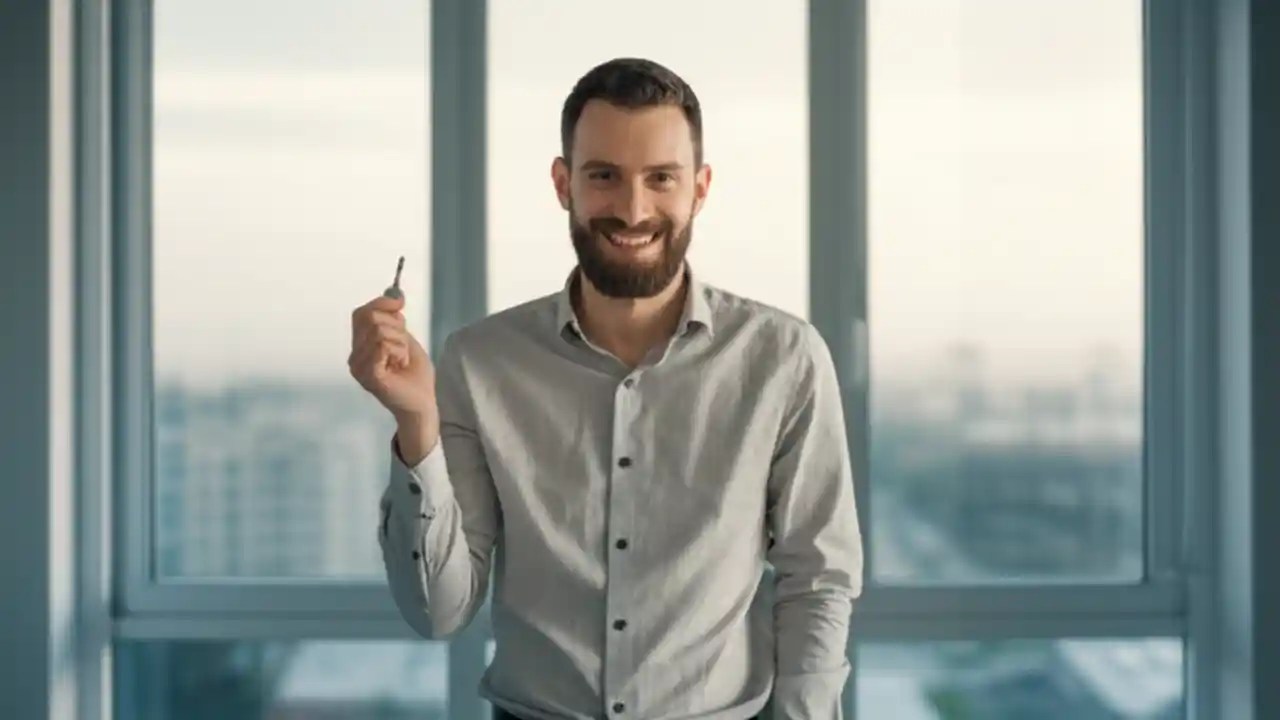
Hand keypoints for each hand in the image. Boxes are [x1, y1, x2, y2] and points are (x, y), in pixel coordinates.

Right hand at [348, 294, 438, 431]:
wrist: (423, 402)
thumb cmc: (415, 374)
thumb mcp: (405, 338)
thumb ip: (395, 319)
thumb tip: (394, 295)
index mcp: (361, 346)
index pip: (361, 313)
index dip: (380, 304)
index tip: (400, 304)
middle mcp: (355, 356)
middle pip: (370, 318)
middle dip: (396, 327)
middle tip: (403, 349)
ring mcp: (358, 367)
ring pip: (380, 331)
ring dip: (400, 343)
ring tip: (401, 361)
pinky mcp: (368, 375)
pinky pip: (382, 346)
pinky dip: (399, 352)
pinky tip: (399, 366)